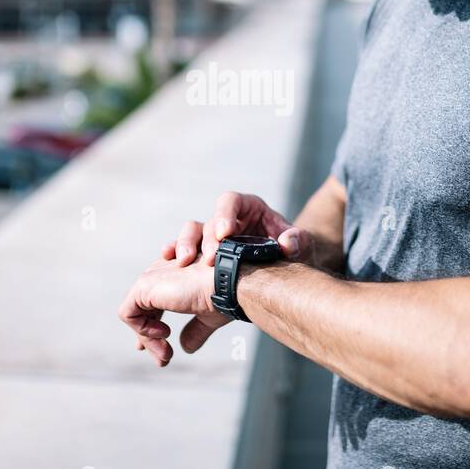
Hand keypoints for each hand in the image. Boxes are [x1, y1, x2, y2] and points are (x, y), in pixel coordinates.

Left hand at [119, 256, 230, 366]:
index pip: (154, 302)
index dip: (153, 325)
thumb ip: (194, 331)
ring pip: (135, 314)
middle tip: (164, 359)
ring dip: (148, 339)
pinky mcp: (143, 287)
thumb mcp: (208, 317)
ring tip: (166, 354)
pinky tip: (163, 336)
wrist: (228, 283)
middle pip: (143, 309)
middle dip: (149, 337)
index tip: (163, 348)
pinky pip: (128, 313)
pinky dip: (142, 330)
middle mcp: (160, 274)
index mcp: (174, 277)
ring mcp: (150, 279)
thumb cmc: (226, 295)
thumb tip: (186, 348)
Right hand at [158, 192, 311, 267]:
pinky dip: (175, 251)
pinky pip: (184, 248)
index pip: (231, 201)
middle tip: (210, 260)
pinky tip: (168, 258)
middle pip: (210, 221)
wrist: (286, 267)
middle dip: (207, 240)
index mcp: (249, 208)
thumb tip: (288, 244)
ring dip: (186, 245)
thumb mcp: (301, 244)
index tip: (225, 233)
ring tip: (185, 262)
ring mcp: (213, 236)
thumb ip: (298, 241)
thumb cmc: (293, 250)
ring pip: (192, 232)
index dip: (225, 214)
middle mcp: (228, 219)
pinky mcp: (204, 252)